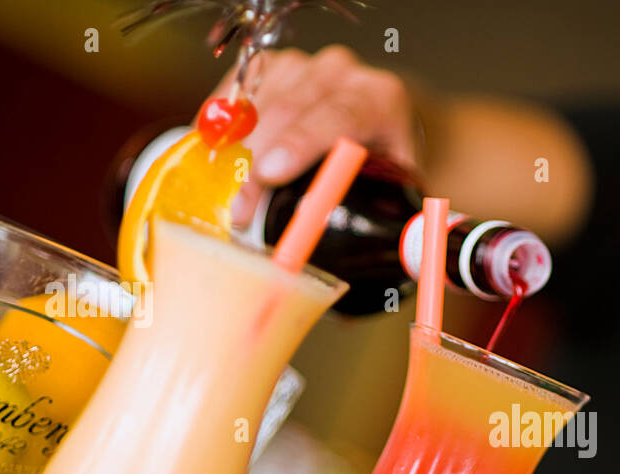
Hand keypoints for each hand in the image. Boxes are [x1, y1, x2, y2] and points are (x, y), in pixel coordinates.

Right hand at [208, 46, 422, 223]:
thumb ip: (397, 217)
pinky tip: (217, 156)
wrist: (378, 121)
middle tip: (241, 211)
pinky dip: (222, 124)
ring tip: (229, 195)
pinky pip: (237, 90)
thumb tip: (383, 262)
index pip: (339, 115)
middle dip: (258, 163)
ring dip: (237, 149)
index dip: (301, 143)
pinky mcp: (271, 66)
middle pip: (291, 110)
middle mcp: (340, 74)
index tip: (271, 173)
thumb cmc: (386, 160)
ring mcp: (303, 65)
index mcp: (379, 99)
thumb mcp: (402, 185)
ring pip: (259, 101)